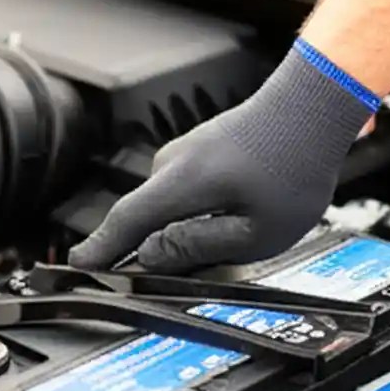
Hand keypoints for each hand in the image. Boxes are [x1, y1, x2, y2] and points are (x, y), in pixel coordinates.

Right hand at [69, 46, 374, 272]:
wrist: (313, 107)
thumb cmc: (294, 165)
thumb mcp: (254, 231)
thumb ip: (197, 248)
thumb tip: (152, 258)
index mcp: (180, 186)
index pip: (125, 224)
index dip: (99, 251)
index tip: (76, 269)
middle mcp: (172, 165)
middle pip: (141, 219)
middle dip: (138, 252)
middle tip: (141, 283)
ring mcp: (183, 155)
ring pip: (164, 207)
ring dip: (172, 234)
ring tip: (199, 258)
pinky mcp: (198, 153)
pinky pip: (179, 193)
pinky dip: (185, 215)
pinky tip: (216, 228)